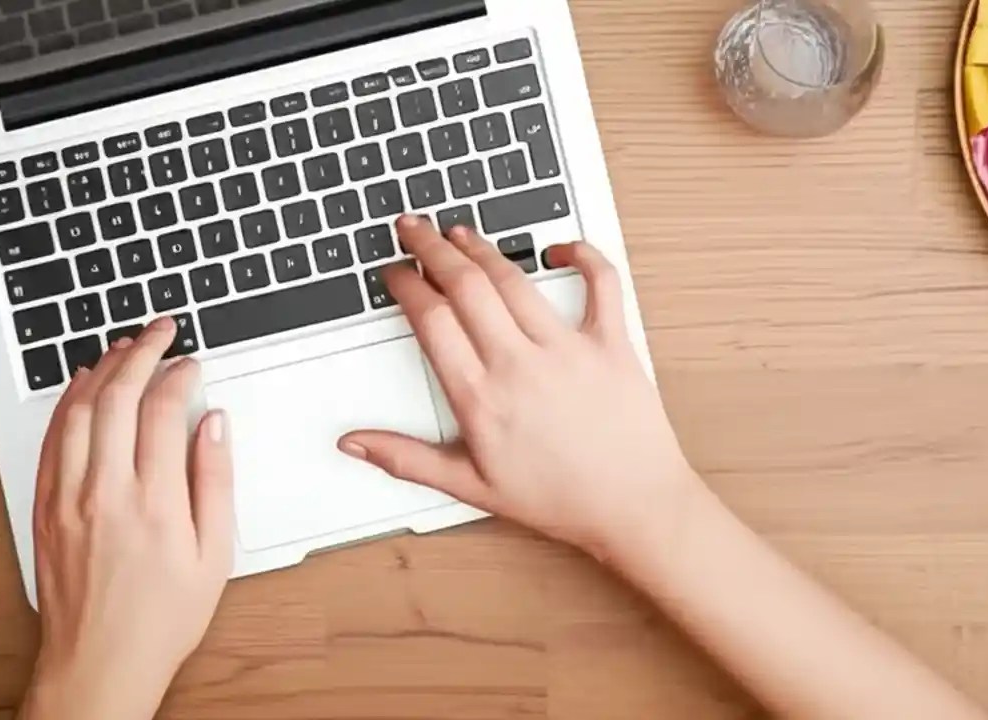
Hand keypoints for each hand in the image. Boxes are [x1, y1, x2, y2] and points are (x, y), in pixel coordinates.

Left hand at [20, 318, 232, 719]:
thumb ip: (215, 482)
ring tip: (122, 348)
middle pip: (116, 398)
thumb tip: (214, 426)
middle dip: (139, 353)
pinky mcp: (46, 508)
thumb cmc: (163, 617)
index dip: (178, 375)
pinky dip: (68, 405)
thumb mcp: (214, 554)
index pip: (162, 412)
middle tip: (159, 330)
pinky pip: (52, 440)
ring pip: (78, 412)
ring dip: (100, 370)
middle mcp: (106, 492)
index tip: (191, 362)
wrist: (100, 662)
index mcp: (155, 502)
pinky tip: (84, 390)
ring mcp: (69, 498)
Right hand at [338, 217, 701, 559]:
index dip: (406, 285)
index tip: (394, 272)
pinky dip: (582, 255)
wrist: (633, 507)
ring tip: (460, 231)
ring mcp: (567, 350)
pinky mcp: (611, 343)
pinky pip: (600, 283)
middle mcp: (520, 365)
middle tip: (413, 228)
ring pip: (514, 279)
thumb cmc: (558, 500)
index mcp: (481, 399)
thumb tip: (353, 443)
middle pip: (464, 285)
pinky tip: (559, 248)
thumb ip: (407, 459)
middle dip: (431, 247)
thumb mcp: (471, 487)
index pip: (430, 321)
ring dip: (482, 247)